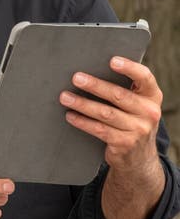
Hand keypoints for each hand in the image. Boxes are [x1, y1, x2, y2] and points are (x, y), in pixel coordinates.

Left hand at [59, 56, 161, 172]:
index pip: (145, 77)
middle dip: (95, 86)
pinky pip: (99, 129)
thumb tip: (92, 70)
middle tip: (76, 78)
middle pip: (119, 95)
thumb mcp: (138, 105)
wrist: (139, 157)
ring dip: (83, 104)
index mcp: (153, 96)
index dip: (129, 68)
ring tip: (65, 97)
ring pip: (106, 113)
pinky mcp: (124, 144)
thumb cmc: (132, 121)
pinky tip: (70, 115)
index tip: (112, 61)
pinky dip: (82, 122)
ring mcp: (138, 130)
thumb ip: (126, 89)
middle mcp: (149, 112)